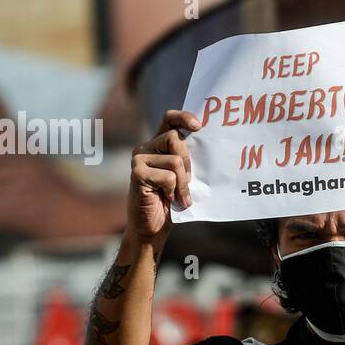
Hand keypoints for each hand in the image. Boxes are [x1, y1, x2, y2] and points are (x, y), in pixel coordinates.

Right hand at [129, 110, 196, 239]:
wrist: (152, 228)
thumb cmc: (171, 202)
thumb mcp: (183, 177)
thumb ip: (187, 160)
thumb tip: (208, 143)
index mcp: (157, 145)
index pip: (169, 119)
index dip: (183, 117)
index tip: (198, 126)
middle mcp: (146, 147)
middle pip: (175, 138)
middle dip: (188, 163)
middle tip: (186, 182)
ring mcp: (139, 159)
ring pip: (175, 160)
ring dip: (182, 182)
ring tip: (178, 195)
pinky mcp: (137, 173)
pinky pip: (168, 176)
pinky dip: (173, 190)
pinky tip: (166, 198)